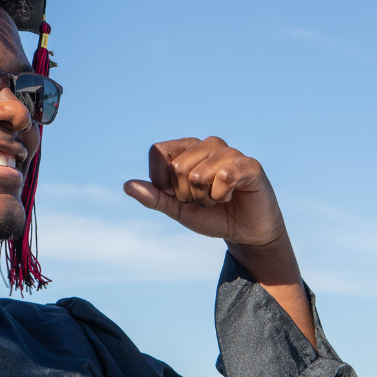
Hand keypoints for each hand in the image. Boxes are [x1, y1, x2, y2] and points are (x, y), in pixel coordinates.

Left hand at [123, 137, 284, 247]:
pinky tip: (232, 195)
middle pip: (177, 167)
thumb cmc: (210, 215)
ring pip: (198, 175)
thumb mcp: (176, 209)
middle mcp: (206, 144)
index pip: (158, 152)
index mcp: (186, 149)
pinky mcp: (249, 164)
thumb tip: (127, 185)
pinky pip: (224, 177)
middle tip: (203, 199)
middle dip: (186, 194)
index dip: (162, 181)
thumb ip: (154, 197)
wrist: (244, 231)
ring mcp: (229, 152)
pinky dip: (221, 195)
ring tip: (218, 198)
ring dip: (205, 198)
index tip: (177, 193)